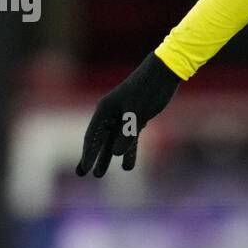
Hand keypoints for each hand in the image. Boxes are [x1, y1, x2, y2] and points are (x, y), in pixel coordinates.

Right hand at [76, 53, 181, 177]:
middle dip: (92, 157)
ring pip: (113, 141)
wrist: (164, 73)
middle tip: (83, 173)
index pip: (92, 135)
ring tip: (100, 174)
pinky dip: (128, 152)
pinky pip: (129, 139)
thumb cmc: (147, 89)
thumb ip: (126, 133)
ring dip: (108, 157)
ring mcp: (124, 116)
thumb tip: (115, 154)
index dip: (88, 153)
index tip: (84, 170)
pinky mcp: (137, 118)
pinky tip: (127, 165)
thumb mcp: (137, 112)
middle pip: (99, 140)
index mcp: (105, 109)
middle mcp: (111, 113)